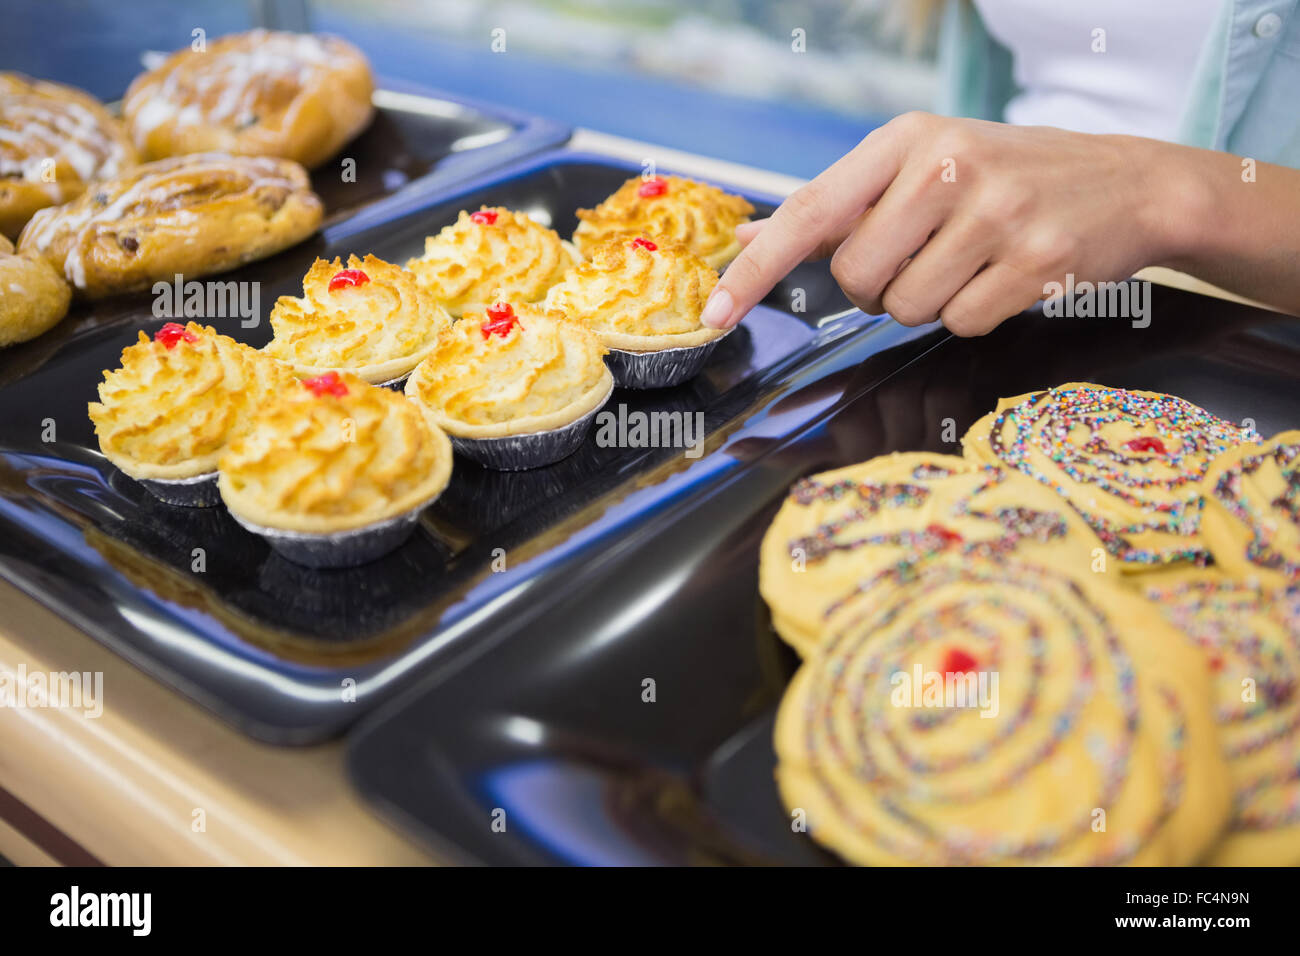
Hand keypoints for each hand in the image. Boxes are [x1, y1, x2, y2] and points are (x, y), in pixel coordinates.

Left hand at [700, 112, 1191, 335]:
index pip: (809, 213)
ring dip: (928, 302)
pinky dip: (974, 314)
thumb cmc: (1005, 177)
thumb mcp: (920, 168)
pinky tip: (1003, 276)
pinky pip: (961, 324)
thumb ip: (836, 207)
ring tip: (970, 261)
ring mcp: (995, 212)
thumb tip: (747, 239)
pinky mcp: (1036, 260)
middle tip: (925, 258)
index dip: (757, 269)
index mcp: (905, 139)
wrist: (1126, 183)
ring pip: (905, 308)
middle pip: (856, 277)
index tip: (715, 310)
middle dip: (878, 287)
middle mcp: (945, 166)